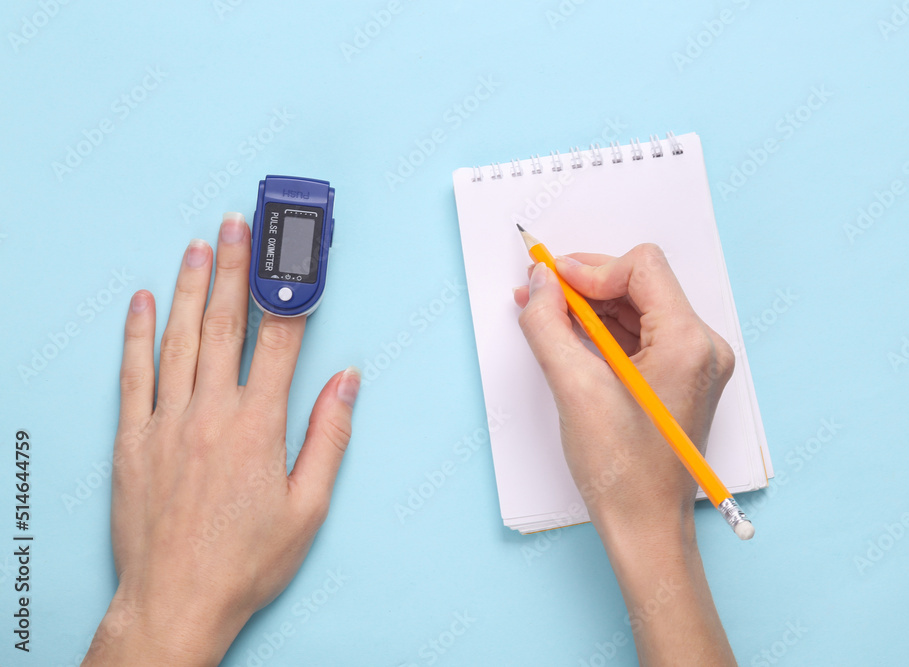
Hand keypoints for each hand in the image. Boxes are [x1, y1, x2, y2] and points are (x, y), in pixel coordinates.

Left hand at [83, 214, 360, 666]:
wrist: (176, 601)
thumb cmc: (245, 561)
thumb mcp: (308, 507)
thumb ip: (328, 436)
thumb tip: (345, 382)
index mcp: (258, 427)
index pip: (280, 342)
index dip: (291, 294)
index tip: (297, 258)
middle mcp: (210, 414)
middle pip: (227, 325)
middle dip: (236, 269)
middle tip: (240, 225)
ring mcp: (166, 422)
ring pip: (180, 339)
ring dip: (192, 287)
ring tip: (200, 245)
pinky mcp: (131, 439)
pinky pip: (133, 374)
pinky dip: (138, 334)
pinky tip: (145, 302)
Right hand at [514, 243, 736, 665]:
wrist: (645, 529)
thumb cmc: (621, 471)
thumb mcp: (574, 388)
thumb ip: (549, 324)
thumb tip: (540, 281)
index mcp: (689, 343)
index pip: (642, 268)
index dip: (590, 268)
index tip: (551, 280)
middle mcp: (703, 347)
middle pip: (641, 284)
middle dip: (586, 284)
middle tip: (540, 291)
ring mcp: (696, 364)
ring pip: (639, 308)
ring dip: (591, 307)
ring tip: (546, 316)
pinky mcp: (682, 379)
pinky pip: (642, 335)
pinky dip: (604, 331)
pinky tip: (570, 338)